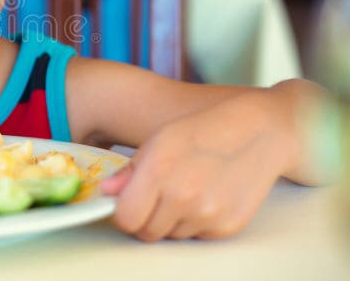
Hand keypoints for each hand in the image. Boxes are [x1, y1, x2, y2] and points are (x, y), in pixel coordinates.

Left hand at [100, 98, 289, 240]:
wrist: (259, 133)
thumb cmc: (205, 131)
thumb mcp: (160, 139)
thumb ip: (130, 170)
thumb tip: (108, 192)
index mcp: (159, 170)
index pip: (126, 218)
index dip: (123, 213)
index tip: (127, 204)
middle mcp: (182, 196)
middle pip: (147, 232)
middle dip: (146, 218)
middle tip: (156, 198)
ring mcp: (207, 214)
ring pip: (171, 236)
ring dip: (171, 220)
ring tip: (185, 191)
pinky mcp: (227, 227)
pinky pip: (196, 236)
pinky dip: (195, 222)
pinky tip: (206, 196)